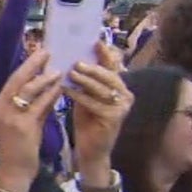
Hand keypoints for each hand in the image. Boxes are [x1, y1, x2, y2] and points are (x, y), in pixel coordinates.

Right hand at [0, 49, 63, 180]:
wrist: (14, 171)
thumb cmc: (20, 148)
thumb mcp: (25, 121)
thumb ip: (36, 104)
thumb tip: (50, 85)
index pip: (13, 80)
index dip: (26, 66)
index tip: (39, 53)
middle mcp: (0, 108)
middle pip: (17, 79)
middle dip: (32, 64)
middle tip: (47, 51)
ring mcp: (10, 117)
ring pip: (27, 90)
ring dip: (43, 78)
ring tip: (58, 69)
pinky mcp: (22, 126)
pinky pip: (38, 105)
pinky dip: (49, 94)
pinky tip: (60, 87)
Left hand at [68, 42, 132, 167]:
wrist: (91, 149)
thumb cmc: (87, 121)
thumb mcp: (86, 97)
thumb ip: (85, 81)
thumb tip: (73, 59)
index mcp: (119, 87)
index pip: (112, 66)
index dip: (105, 53)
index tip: (94, 42)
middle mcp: (125, 95)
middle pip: (109, 75)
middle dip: (92, 67)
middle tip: (75, 61)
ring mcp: (122, 107)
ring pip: (102, 88)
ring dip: (85, 80)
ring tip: (70, 73)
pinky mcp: (114, 118)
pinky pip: (95, 103)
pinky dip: (80, 96)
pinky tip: (66, 90)